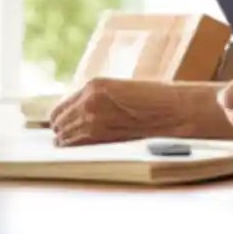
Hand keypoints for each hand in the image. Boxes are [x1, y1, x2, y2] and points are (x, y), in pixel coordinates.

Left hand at [49, 78, 188, 146]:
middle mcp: (88, 101)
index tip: (62, 123)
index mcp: (94, 85)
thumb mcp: (122, 90)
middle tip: (63, 135)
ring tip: (67, 143)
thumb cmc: (155, 99)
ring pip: (64, 135)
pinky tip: (74, 147)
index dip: (62, 116)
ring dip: (65, 139)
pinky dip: (72, 146)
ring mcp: (92, 119)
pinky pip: (74, 144)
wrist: (173, 109)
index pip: (63, 105)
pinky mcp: (98, 135)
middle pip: (60, 121)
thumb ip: (100, 99)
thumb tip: (85, 113)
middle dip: (61, 128)